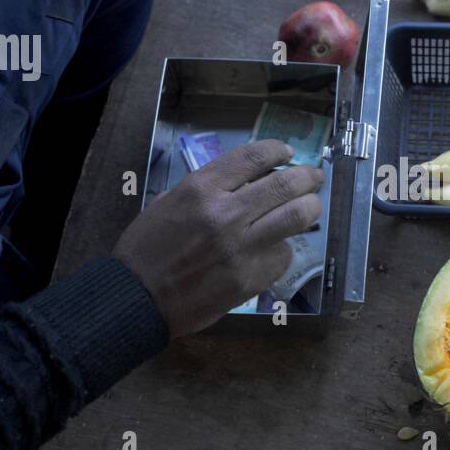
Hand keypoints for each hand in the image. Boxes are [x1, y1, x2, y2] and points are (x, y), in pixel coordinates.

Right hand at [113, 140, 323, 337]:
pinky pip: (282, 255)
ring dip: (310, 207)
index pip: (254, 157)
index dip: (278, 151)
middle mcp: (225, 214)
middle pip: (285, 184)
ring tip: (311, 205)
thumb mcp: (171, 201)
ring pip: (296, 217)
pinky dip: (283, 249)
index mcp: (201, 188)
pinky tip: (275, 248)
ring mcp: (241, 247)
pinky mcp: (250, 278)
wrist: (136, 298)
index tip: (288, 153)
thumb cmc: (148, 248)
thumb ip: (210, 188)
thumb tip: (250, 180)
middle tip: (314, 178)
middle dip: (307, 177)